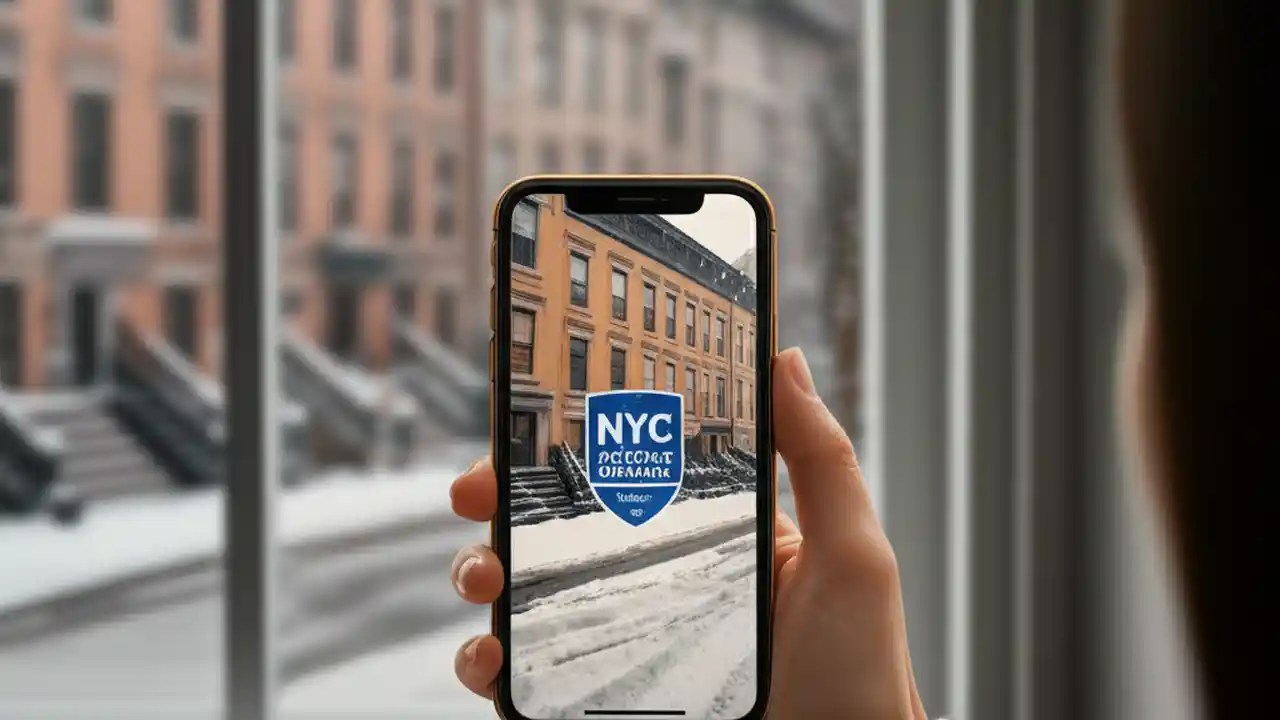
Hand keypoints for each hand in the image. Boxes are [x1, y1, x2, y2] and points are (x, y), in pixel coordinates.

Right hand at [449, 348, 925, 718]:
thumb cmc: (859, 669)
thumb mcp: (852, 552)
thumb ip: (821, 457)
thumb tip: (784, 360)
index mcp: (708, 531)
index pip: (626, 473)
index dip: (570, 443)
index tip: (525, 418)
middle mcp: (657, 579)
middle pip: (557, 526)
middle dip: (501, 500)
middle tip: (478, 493)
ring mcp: (624, 640)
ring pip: (528, 594)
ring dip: (482, 571)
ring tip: (484, 575)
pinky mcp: (600, 702)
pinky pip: (527, 676)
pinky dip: (487, 661)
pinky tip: (490, 655)